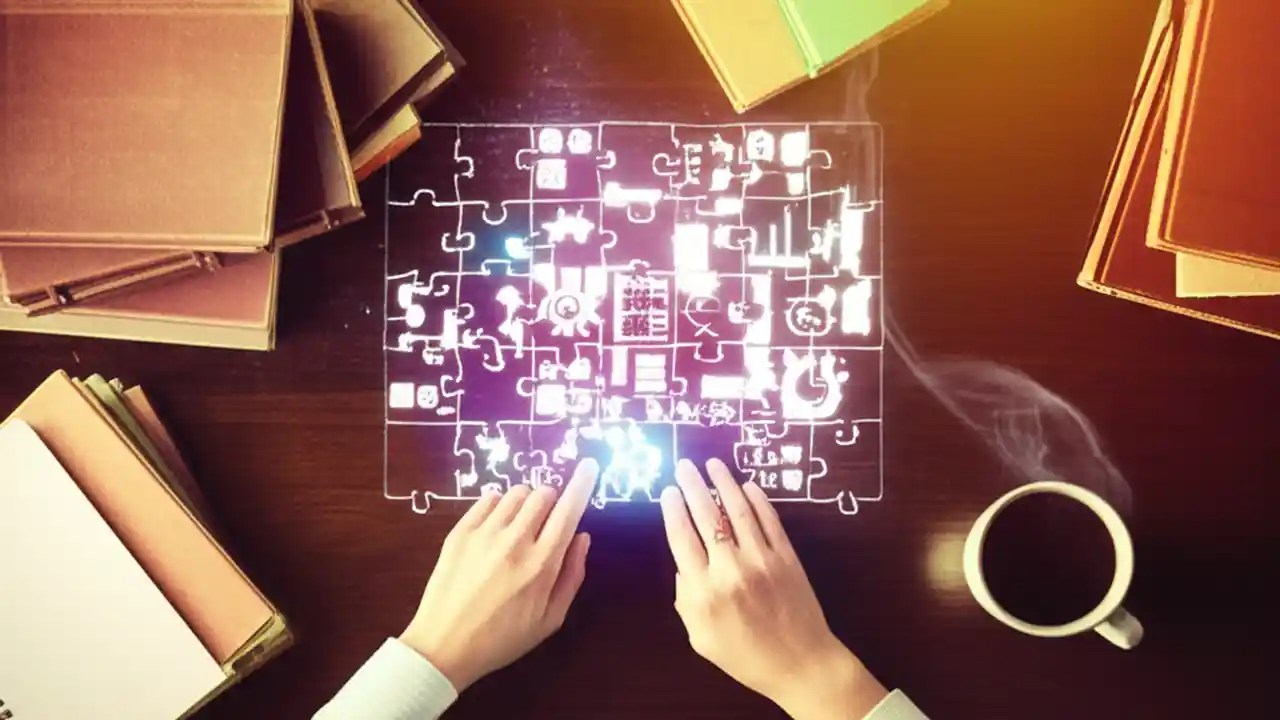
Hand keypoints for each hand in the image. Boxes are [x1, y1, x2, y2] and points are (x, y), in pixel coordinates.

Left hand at [399, 459, 598, 690]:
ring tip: (518, 526)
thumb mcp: (550, 620)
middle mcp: (515, 542)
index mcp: (542, 564)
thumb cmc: (502, 639)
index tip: (589, 466)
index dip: (582, 484)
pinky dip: (499, 505)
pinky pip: (488, 498)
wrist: (444, 646)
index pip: (569, 510)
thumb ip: (572, 576)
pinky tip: (496, 528)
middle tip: (545, 521)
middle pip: (543, 494)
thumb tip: (583, 537)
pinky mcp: (460, 532)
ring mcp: (484, 534)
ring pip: (516, 492)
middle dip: (552, 501)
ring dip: (526, 502)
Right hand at [660, 459, 887, 719]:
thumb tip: (682, 566)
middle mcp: (730, 570)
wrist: (800, 664)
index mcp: (703, 592)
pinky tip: (747, 485)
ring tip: (712, 464)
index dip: (672, 510)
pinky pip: (769, 520)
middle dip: (692, 486)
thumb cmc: (746, 657)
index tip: (668, 492)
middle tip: (684, 466)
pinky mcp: (786, 557)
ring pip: (738, 510)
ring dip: (723, 483)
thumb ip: (685, 600)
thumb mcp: (701, 638)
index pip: (681, 538)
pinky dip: (757, 499)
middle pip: (706, 517)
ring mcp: (761, 560)